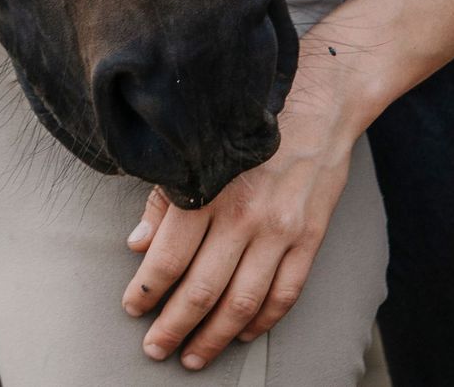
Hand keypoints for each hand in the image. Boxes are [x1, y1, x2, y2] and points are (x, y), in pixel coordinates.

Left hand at [120, 24, 362, 368]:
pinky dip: (261, 322)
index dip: (146, 291)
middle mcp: (244, 214)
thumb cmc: (252, 117)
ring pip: (241, 304)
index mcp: (209, 187)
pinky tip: (241, 333)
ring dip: (213, 338)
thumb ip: (167, 195)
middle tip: (155, 348)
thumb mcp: (201, 142)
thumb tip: (138, 244)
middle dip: (172, 327)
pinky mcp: (310, 237)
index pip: (168, 258)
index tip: (132, 308)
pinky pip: (284, 294)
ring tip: (192, 356)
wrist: (321, 96)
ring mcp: (281, 230)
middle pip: (200, 290)